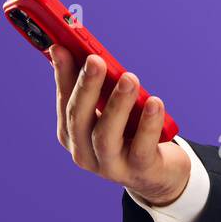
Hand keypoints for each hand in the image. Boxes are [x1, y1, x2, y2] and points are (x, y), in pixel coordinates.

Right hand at [50, 44, 190, 204]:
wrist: (158, 174)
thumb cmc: (130, 133)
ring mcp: (110, 166)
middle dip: (86, 87)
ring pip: (106, 136)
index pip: (64, 102)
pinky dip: (148, 123)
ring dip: (117, 104)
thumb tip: (81, 51)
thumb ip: (96, 86)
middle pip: (79, 119)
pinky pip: (141, 147)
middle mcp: (85, 153)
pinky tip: (155, 102)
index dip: (62, 76)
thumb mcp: (111, 109)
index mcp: (72, 135)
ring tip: (129, 78)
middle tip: (96, 60)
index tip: (62, 48)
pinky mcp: (139, 170)